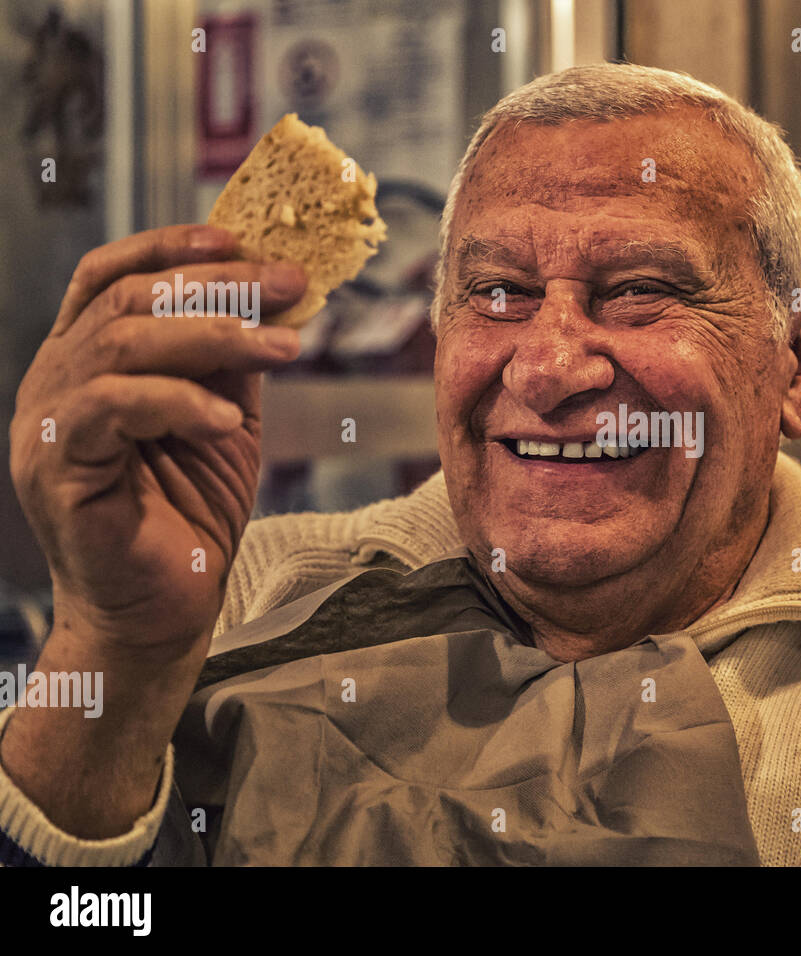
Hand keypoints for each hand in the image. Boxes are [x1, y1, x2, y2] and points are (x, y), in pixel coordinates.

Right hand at [9, 224, 306, 654]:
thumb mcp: (224, 419)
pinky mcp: (55, 468)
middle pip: (126, 298)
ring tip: (283, 346)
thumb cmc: (190, 515)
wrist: (165, 609)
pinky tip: (229, 419)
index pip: (110, 276)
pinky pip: (112, 408)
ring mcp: (46, 423)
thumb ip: (231, 362)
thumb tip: (274, 298)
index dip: (171, 246)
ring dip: (213, 335)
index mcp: (87, 363)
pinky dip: (178, 402)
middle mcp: (55, 382)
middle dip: (218, 284)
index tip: (242, 238)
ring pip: (120, 340)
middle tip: (291, 285)